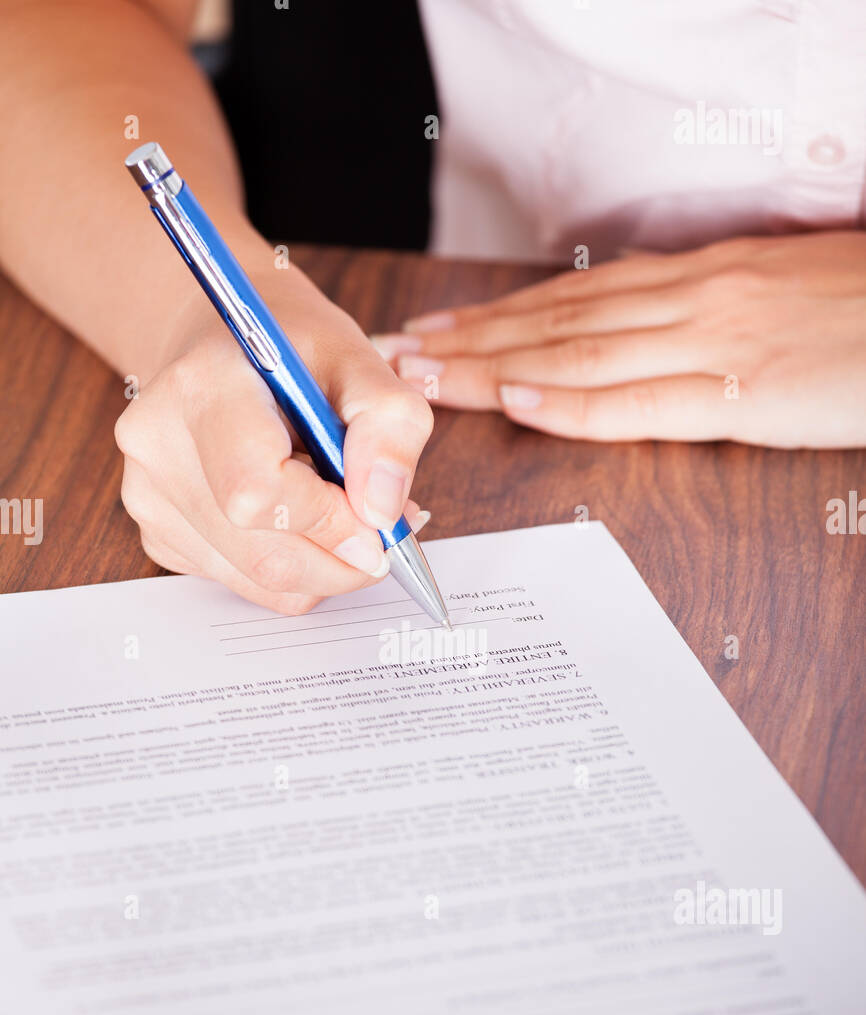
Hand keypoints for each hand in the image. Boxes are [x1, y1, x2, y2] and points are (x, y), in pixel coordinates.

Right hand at [116, 253, 433, 614]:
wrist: (221, 347)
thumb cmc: (291, 351)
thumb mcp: (362, 361)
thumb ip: (391, 428)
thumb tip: (381, 514)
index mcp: (201, 387)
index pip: (259, 493)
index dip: (332, 521)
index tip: (379, 517)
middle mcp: (157, 445)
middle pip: (264, 555)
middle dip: (342, 558)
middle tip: (380, 529)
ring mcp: (147, 496)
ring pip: (260, 582)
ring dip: (321, 565)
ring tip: (336, 508)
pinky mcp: (156, 533)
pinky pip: (244, 584)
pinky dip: (290, 566)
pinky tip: (294, 515)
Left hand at [375, 231, 865, 448]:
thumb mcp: (781, 290)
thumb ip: (713, 310)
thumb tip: (655, 326)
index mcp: (704, 277)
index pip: (577, 298)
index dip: (499, 315)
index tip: (441, 328)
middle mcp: (695, 299)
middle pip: (558, 322)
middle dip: (471, 339)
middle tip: (398, 354)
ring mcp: (716, 341)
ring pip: (579, 354)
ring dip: (495, 366)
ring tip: (428, 377)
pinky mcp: (746, 390)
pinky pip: (642, 399)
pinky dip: (574, 402)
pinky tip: (520, 400)